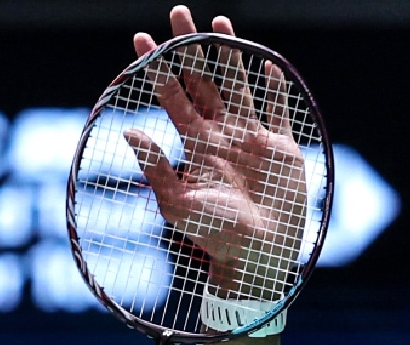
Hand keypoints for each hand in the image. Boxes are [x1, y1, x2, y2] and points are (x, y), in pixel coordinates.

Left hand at [124, 5, 308, 298]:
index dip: (156, 66)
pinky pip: (278, 109)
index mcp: (195, 145)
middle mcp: (221, 134)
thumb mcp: (176, 204)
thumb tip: (126, 129)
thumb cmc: (213, 237)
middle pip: (202, 79)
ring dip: (229, 53)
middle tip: (176, 11)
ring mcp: (252, 137)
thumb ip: (155, 167)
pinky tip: (267, 64)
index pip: (171, 94)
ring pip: (238, 84)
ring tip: (218, 22)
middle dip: (188, 46)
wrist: (258, 255)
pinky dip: (274, 87)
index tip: (140, 39)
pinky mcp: (282, 147)